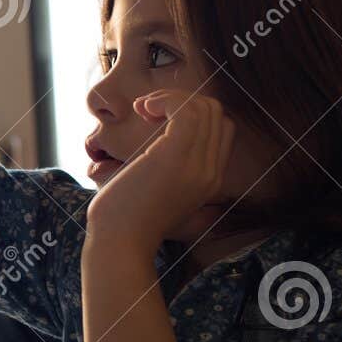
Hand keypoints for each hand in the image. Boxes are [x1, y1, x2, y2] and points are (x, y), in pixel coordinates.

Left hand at [85, 89, 234, 253]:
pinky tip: (143, 110)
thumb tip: (157, 131)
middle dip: (182, 100)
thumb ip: (168, 166)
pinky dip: (165, 100)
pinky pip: (186, 110)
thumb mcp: (156, 188)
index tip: (158, 122)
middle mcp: (210, 172)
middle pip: (216, 113)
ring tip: (144, 110)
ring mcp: (197, 165)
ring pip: (204, 107)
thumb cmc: (126, 218)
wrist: (118, 243)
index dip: (194, 114)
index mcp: (209, 180)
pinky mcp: (176, 157)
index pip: (223, 129)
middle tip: (148, 113)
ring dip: (170, 98)